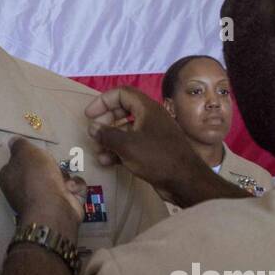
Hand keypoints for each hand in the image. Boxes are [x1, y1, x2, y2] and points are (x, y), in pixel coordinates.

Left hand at [0, 137, 85, 239]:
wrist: (54, 208)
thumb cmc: (36, 177)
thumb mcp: (24, 152)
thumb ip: (19, 144)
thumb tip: (13, 141)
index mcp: (10, 177)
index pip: (18, 163)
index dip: (29, 157)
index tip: (36, 154)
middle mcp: (25, 190)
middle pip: (42, 169)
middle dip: (52, 166)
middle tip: (53, 166)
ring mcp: (45, 199)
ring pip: (60, 178)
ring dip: (65, 177)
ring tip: (64, 182)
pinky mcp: (63, 205)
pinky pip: (72, 189)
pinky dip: (75, 188)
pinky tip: (71, 190)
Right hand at [84, 85, 237, 204]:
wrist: (185, 181)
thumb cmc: (157, 158)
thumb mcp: (127, 145)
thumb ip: (107, 134)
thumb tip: (92, 128)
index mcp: (147, 109)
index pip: (121, 93)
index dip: (103, 101)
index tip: (89, 115)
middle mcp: (150, 118)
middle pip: (122, 110)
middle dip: (105, 122)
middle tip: (94, 134)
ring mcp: (152, 134)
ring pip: (125, 130)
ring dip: (109, 139)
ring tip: (98, 152)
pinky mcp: (152, 150)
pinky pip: (131, 144)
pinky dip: (118, 150)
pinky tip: (107, 162)